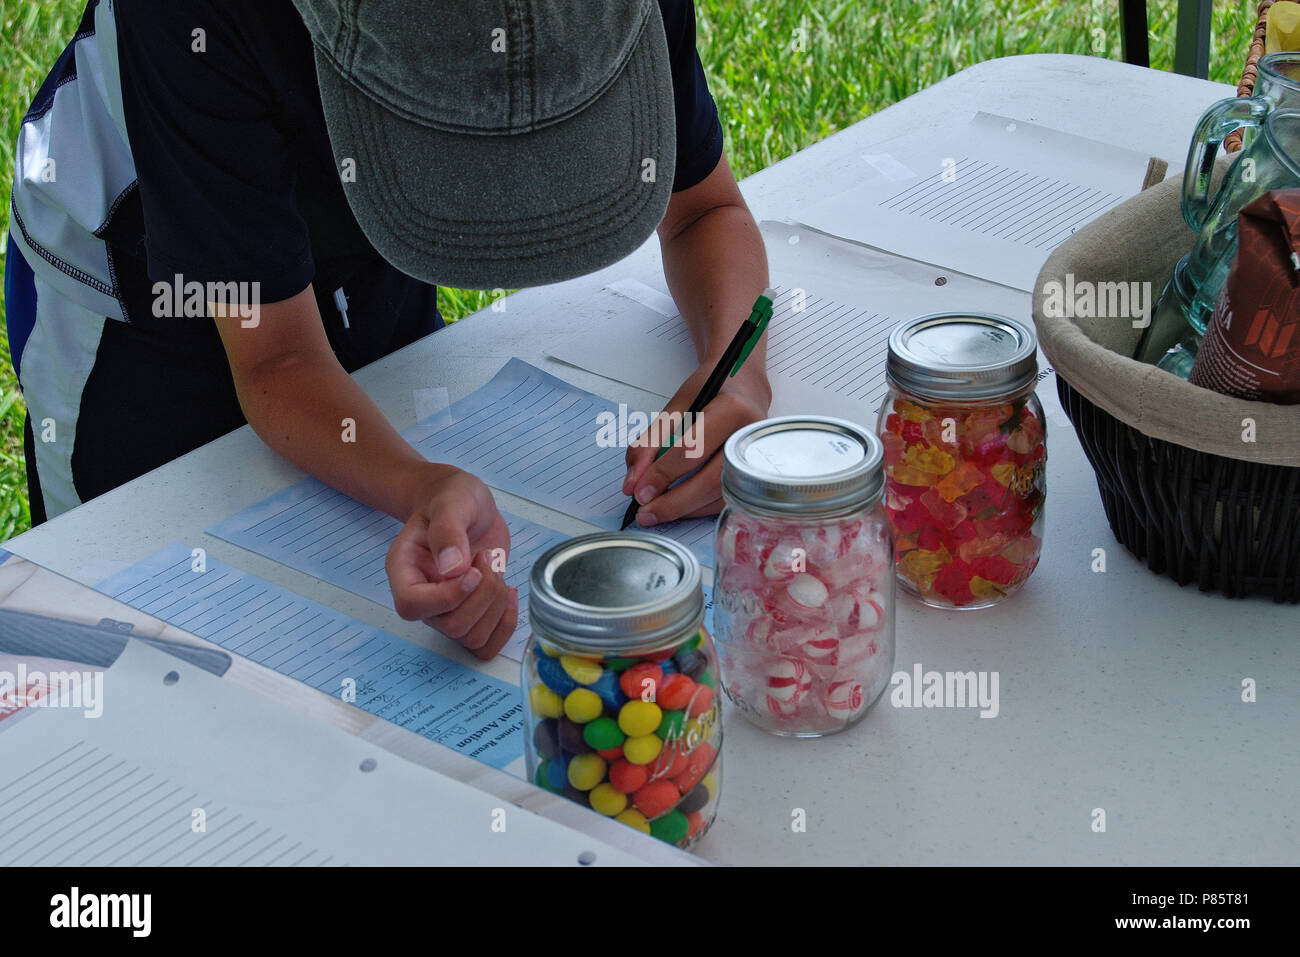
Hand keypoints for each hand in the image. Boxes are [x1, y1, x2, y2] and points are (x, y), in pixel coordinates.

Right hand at [386, 465, 516, 658]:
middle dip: (482, 594)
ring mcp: (446, 610)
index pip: (411, 605)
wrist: (464, 504)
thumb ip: (448, 530)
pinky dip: (505, 625)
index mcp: (404, 569)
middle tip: (487, 559)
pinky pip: (486, 645)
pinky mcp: (471, 614)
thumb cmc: (452, 499)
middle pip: (450, 626)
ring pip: (471, 637)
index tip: (473, 570)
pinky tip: (510, 593)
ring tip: (495, 569)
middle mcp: (422, 596)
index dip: (447, 596)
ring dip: (496, 604)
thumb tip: (452, 569)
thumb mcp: (452, 502)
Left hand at [622, 363, 770, 523]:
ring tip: (655, 512)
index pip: (692, 449)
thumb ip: (651, 442)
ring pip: (718, 496)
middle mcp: (749, 437)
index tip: (638, 491)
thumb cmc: (711, 391)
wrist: (744, 386)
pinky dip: (696, 508)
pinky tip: (677, 506)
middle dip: (674, 502)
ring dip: (684, 510)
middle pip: (710, 481)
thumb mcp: (676, 407)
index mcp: (731, 410)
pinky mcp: (754, 475)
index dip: (662, 473)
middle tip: (645, 512)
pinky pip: (723, 500)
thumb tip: (634, 481)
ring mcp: (757, 459)